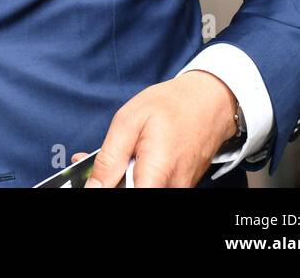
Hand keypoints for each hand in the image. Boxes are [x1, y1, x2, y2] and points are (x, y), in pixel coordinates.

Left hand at [72, 71, 239, 187]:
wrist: (209, 103)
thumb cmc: (171, 105)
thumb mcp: (128, 121)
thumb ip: (110, 159)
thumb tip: (93, 187)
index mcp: (157, 173)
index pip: (128, 197)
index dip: (107, 189)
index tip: (94, 180)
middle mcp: (172, 188)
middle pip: (132, 193)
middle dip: (109, 181)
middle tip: (91, 160)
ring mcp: (178, 189)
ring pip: (140, 189)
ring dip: (121, 177)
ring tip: (117, 152)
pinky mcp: (180, 186)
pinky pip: (150, 185)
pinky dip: (135, 175)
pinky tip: (131, 156)